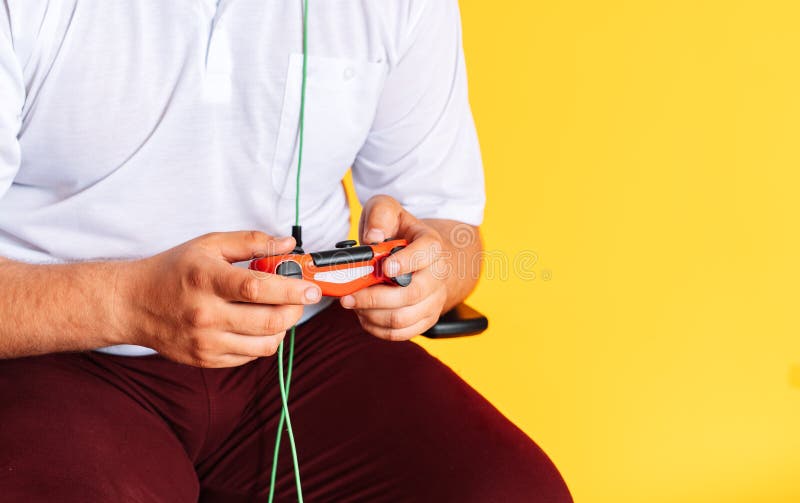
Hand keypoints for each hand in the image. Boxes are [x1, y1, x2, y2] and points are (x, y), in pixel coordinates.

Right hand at [119, 231, 321, 367]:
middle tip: (300, 298)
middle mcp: (205, 314)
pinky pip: (250, 356)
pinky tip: (258, 324)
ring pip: (265, 344)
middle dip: (295, 310)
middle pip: (268, 320)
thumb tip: (288, 244)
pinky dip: (264, 341)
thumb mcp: (209, 245)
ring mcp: (205, 342)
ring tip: (279, 311)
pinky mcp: (205, 360)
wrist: (133, 303)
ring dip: (283, 327)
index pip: (257, 288)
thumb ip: (251, 242)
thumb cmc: (173, 270)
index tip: (311, 289)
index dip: (290, 289)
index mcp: (206, 280)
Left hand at [340, 195, 445, 340]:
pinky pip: (401, 333)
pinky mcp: (425, 319)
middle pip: (411, 294)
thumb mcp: (388, 210)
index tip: (384, 267)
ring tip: (353, 304)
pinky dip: (377, 328)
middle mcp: (437, 275)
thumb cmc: (399, 231)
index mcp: (431, 245)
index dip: (405, 262)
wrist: (421, 254)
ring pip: (403, 318)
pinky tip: (364, 315)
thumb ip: (380, 216)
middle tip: (348, 296)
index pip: (426, 253)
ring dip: (371, 315)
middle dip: (374, 297)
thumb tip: (372, 237)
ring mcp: (433, 300)